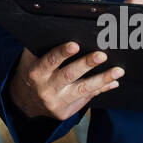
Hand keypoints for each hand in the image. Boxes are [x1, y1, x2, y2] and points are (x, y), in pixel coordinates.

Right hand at [8, 41, 123, 120]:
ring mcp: (56, 102)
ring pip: (82, 90)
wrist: (24, 100)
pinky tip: (113, 82)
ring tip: (117, 71)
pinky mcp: (65, 112)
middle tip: (102, 55)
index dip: (62, 53)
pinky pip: (86, 99)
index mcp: (36, 71)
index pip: (50, 61)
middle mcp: (46, 88)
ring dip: (102, 80)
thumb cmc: (32, 71)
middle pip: (69, 75)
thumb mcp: (30, 58)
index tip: (75, 45)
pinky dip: (101, 89)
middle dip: (87, 64)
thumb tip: (63, 30)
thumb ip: (44, 47)